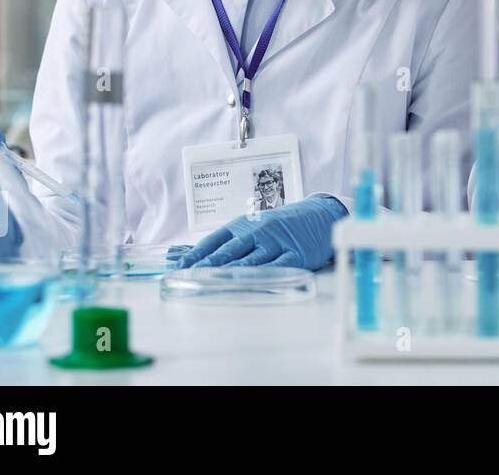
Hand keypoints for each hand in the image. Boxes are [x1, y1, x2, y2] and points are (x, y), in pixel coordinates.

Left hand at [176, 195, 347, 270]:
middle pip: (230, 250)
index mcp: (244, 224)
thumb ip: (221, 243)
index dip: (196, 253)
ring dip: (230, 272)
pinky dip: (262, 276)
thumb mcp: (252, 226)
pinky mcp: (296, 255)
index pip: (215, 240)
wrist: (320, 215)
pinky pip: (277, 267)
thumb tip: (181, 254)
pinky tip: (250, 283)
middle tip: (190, 276)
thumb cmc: (281, 224)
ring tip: (211, 283)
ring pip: (251, 260)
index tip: (178, 267)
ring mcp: (277, 244)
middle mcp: (258, 232)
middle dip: (208, 264)